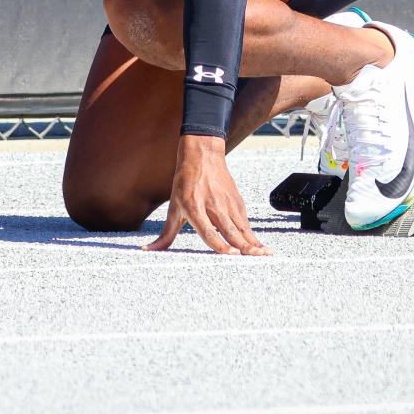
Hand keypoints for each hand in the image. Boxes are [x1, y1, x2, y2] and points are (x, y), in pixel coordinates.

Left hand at [144, 135, 268, 255]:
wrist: (203, 156)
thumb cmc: (185, 183)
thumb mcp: (173, 207)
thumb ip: (165, 234)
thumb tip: (148, 250)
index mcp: (194, 208)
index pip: (209, 231)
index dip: (221, 244)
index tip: (232, 254)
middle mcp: (213, 207)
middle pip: (231, 231)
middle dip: (245, 247)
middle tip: (255, 258)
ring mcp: (228, 204)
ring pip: (243, 228)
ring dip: (255, 243)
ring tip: (265, 255)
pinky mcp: (238, 202)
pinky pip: (246, 223)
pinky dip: (253, 236)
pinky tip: (260, 247)